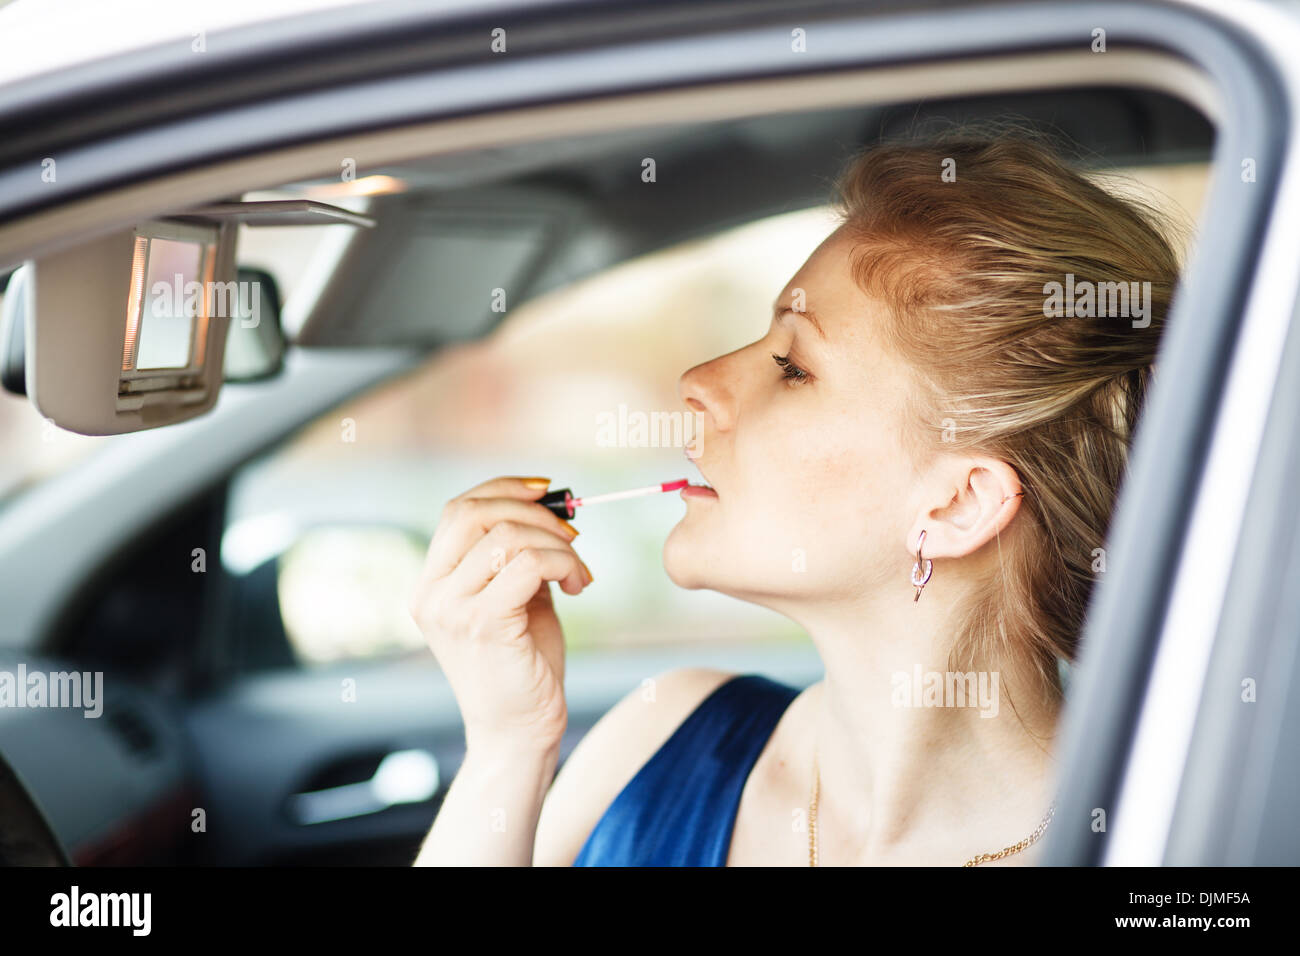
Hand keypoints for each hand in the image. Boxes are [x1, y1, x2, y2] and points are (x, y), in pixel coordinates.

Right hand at [409, 476, 591, 755]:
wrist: (518, 732)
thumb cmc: (523, 666)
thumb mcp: (515, 599)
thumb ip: (517, 557)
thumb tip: (549, 509)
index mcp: (431, 584)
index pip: (459, 511)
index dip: (504, 490)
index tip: (548, 492)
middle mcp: (431, 594)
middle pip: (475, 513)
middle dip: (532, 512)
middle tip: (571, 534)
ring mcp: (451, 609)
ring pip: (507, 537)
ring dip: (557, 543)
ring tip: (577, 571)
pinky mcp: (483, 624)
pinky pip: (528, 566)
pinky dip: (562, 564)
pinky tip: (578, 586)